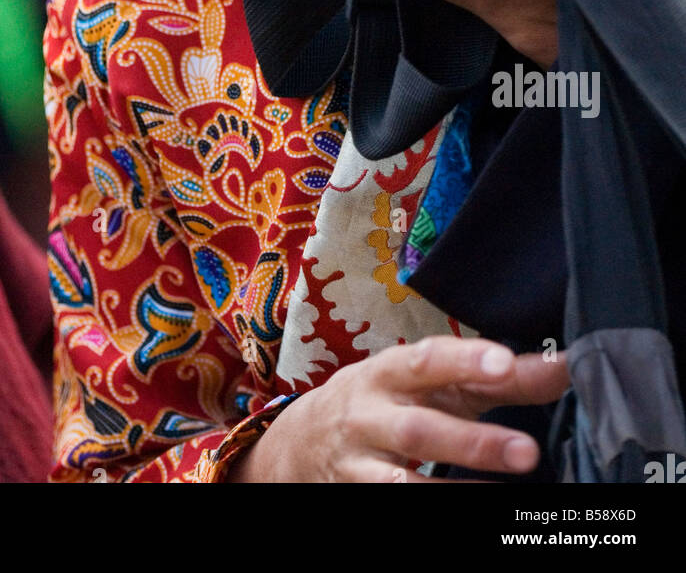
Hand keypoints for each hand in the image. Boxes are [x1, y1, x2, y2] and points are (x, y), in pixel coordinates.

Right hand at [226, 334, 569, 482]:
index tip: (505, 363)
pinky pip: (394, 507)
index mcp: (389, 372)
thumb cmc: (389, 400)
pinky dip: (434, 509)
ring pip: (402, 479)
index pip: (427, 359)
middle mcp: (369, 414)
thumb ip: (496, 377)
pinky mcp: (358, 498)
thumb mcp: (433, 382)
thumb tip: (564, 365)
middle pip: (419, 428)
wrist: (306, 439)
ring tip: (505, 496)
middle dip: (473, 441)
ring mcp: (361, 463)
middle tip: (528, 452)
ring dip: (454, 490)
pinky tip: (472, 510)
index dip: (464, 360)